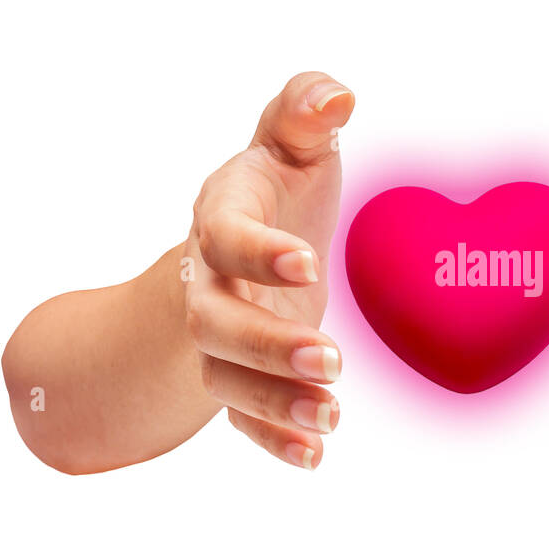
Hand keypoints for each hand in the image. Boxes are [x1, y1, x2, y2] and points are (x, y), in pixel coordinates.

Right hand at [184, 72, 353, 468]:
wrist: (243, 245)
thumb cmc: (277, 183)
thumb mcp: (292, 141)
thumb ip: (306, 110)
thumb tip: (340, 95)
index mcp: (221, 215)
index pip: (225, 235)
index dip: (258, 251)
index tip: (308, 264)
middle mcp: (208, 281)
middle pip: (213, 322)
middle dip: (265, 345)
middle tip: (331, 360)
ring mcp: (219, 333)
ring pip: (224, 377)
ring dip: (272, 401)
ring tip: (330, 417)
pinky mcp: (238, 373)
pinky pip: (240, 415)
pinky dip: (272, 436)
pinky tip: (315, 454)